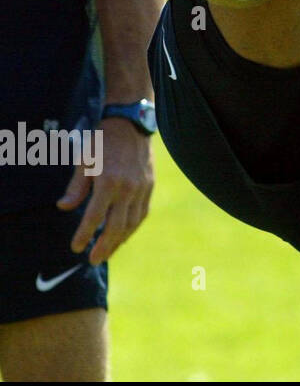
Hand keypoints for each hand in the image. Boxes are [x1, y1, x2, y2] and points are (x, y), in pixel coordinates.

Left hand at [58, 117, 154, 265]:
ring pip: (132, 223)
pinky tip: (123, 235)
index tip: (76, 247)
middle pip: (117, 226)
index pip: (94, 217)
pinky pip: (142, 213)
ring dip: (119, 241)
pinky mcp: (149, 186)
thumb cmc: (102, 142)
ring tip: (107, 252)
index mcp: (109, 181)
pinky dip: (132, 227)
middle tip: (94, 260)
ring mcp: (142, 188)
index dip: (84, 235)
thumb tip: (64, 208)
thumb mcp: (84, 161)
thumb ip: (76, 187)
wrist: (132, 124)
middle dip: (104, 246)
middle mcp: (128, 188)